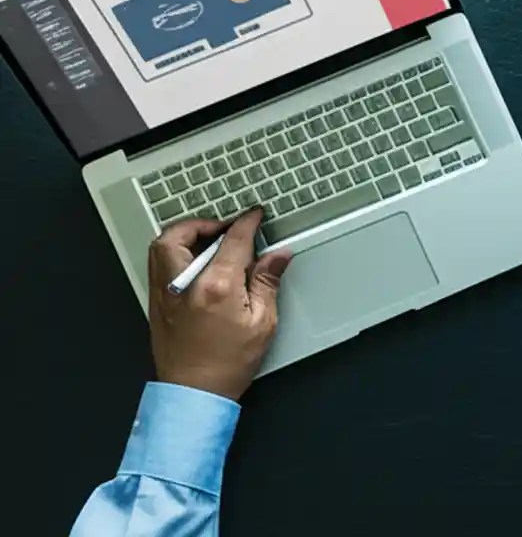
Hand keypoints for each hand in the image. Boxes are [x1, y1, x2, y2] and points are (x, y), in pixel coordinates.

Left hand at [147, 208, 292, 400]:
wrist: (194, 393)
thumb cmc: (228, 364)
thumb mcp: (263, 323)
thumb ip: (268, 282)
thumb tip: (278, 255)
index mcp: (216, 286)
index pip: (233, 240)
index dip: (247, 222)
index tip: (255, 216)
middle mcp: (184, 284)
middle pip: (182, 233)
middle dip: (204, 222)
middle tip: (225, 226)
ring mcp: (165, 292)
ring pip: (162, 245)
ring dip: (183, 234)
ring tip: (206, 241)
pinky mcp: (156, 304)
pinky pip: (157, 264)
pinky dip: (173, 252)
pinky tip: (193, 263)